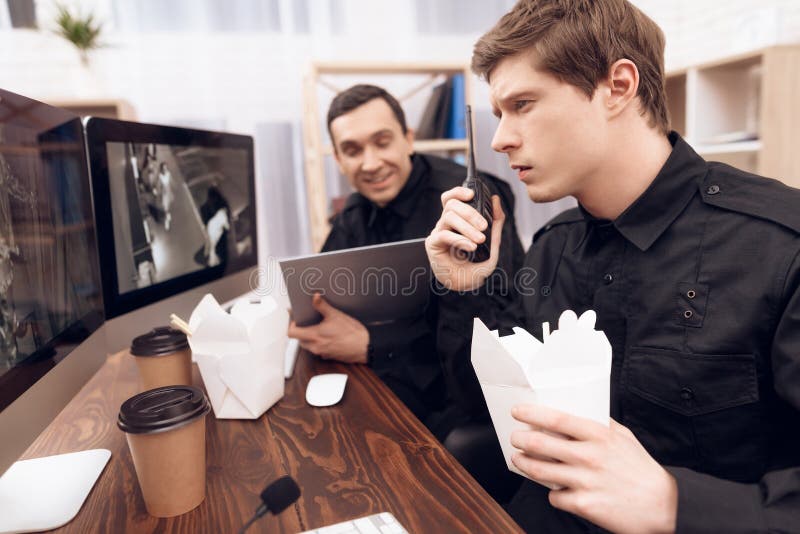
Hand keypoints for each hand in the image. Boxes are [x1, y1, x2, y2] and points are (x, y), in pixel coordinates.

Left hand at [287, 293, 368, 363]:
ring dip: (309, 338)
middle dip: (301, 331)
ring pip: (308, 346)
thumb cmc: (352, 333)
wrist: (365, 347)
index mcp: (314, 336)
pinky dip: (319, 343)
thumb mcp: (336, 315)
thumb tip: (315, 297)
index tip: (296, 318)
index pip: (292, 333)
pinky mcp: (329, 356)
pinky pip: (318, 350)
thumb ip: (322, 306)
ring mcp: (322, 353)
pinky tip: (328, 336)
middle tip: (307, 322)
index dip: (292, 324)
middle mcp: (316, 347)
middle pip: (299, 340)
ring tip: (319, 328)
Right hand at [424, 187, 504, 291]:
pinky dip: (460, 239)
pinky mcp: (433, 244)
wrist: (467, 284)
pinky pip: (444, 234)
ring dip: (467, 227)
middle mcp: (446, 224)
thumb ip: (495, 222)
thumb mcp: (493, 242)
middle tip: (484, 226)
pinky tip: (470, 247)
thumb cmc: (477, 264)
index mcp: (458, 220)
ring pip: (449, 217)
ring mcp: (438, 232)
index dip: (458, 191)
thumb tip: (496, 199)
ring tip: (480, 240)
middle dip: (470, 213)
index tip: (471, 194)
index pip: (452, 198)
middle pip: (451, 204)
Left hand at [510, 404, 677, 533]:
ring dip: (524, 464)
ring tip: (519, 459)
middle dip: (520, 440)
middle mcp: (589, 456)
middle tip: (515, 438)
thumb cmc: (642, 470)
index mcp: (599, 436)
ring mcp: (585, 481)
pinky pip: (555, 497)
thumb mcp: (623, 437)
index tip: (518, 411)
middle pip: (541, 444)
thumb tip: (577, 413)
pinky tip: (557, 489)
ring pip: (540, 471)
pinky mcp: (584, 505)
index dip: (532, 414)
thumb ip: (600, 424)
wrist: (663, 506)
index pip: (557, 419)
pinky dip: (553, 493)